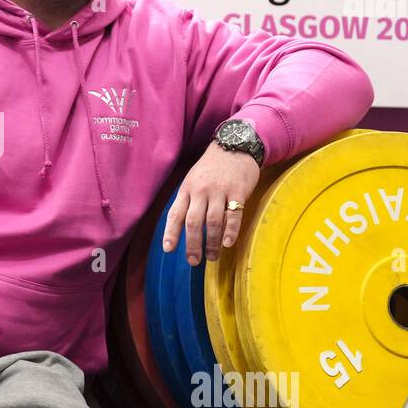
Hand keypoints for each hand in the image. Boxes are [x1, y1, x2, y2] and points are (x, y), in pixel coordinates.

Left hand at [161, 143, 260, 265]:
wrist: (234, 146)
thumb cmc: (211, 168)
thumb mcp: (193, 179)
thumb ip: (188, 200)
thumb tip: (181, 227)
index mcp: (187, 189)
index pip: (176, 213)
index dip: (171, 233)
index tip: (168, 249)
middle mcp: (201, 191)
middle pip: (193, 221)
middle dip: (192, 244)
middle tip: (193, 261)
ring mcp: (220, 191)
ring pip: (213, 221)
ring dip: (211, 242)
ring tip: (212, 257)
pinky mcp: (238, 191)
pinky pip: (234, 214)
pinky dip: (230, 230)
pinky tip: (228, 243)